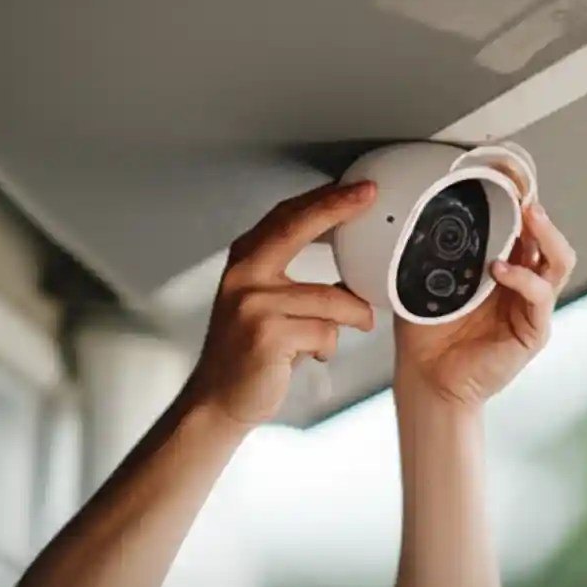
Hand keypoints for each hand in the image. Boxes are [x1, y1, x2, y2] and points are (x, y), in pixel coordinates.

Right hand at [188, 182, 377, 426]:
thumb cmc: (248, 352)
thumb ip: (295, 278)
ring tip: (357, 324)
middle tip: (368, 197)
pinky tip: (315, 353)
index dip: (323, 198)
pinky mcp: (267, 335)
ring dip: (353, 315)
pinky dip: (329, 346)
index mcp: (245, 262)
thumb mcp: (264, 302)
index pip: (286, 217)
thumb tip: (348, 260)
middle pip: (295, 228)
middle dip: (335, 208)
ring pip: (330, 297)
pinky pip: (325, 332)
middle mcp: (244, 276)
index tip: (356, 187)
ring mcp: (253, 304)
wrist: (218, 398)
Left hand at [394, 203, 575, 406]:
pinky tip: (500, 269)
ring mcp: (532, 306)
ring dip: (546, 235)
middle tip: (523, 192)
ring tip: (529, 216)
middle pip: (549, 239)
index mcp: (501, 268)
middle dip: (540, 211)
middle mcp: (522, 284)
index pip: (523, 228)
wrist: (428, 377)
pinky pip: (539, 297)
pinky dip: (523, 278)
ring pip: (558, 262)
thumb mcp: (429, 279)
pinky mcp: (534, 330)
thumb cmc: (428, 331)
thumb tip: (424, 212)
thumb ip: (436, 250)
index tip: (509, 177)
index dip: (521, 203)